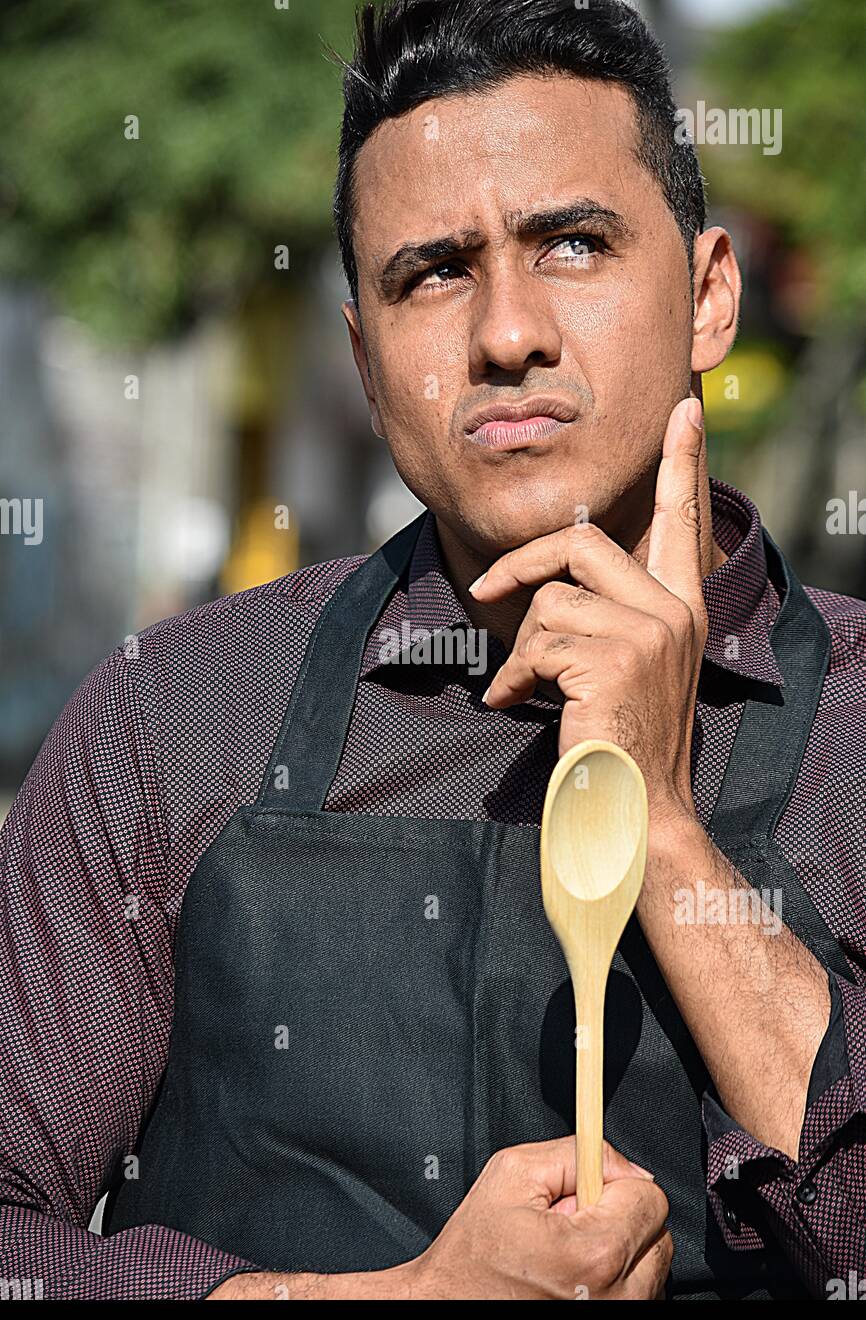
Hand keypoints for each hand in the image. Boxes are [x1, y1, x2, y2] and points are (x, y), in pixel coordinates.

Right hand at [407, 1136, 671, 1299]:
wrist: (450, 1308)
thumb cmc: (474, 1254)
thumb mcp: (512, 1174)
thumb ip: (575, 1154)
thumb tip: (622, 1165)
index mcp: (593, 1253)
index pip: (650, 1197)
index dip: (614, 1185)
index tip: (586, 1194)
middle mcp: (616, 1297)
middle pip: (657, 1234)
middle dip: (620, 1219)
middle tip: (571, 1226)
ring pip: (651, 1267)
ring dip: (620, 1254)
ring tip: (570, 1256)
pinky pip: (638, 1295)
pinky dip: (615, 1283)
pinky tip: (577, 1280)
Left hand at [473, 397, 708, 831]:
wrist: (638, 809)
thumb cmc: (619, 743)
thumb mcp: (620, 670)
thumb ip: (599, 620)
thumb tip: (542, 590)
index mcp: (681, 609)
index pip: (682, 524)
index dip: (681, 465)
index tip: (687, 413)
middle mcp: (674, 613)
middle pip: (581, 546)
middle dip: (521, 567)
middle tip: (486, 592)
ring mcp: (649, 634)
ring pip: (550, 601)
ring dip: (521, 648)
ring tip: (522, 687)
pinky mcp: (616, 658)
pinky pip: (538, 639)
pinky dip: (513, 674)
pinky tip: (514, 703)